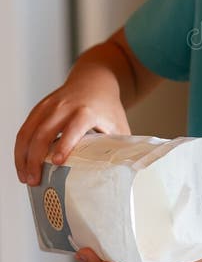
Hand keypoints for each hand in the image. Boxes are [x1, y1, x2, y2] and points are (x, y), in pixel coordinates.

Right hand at [14, 76, 129, 186]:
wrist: (95, 81)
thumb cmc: (107, 107)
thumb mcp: (118, 125)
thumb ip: (119, 147)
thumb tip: (122, 174)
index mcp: (87, 111)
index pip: (74, 127)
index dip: (65, 144)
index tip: (57, 162)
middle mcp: (64, 106)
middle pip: (43, 132)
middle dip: (36, 158)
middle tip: (35, 181)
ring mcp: (49, 106)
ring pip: (28, 132)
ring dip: (23, 156)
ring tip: (25, 178)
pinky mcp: (39, 108)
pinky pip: (25, 129)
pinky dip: (21, 148)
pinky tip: (23, 164)